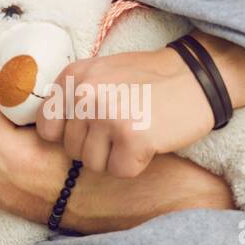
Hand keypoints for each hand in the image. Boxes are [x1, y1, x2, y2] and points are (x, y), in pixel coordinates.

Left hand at [35, 47, 214, 177]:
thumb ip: (74, 97)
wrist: (198, 75)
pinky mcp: (132, 138)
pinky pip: (120, 171)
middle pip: (72, 149)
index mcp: (73, 77)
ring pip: (94, 164)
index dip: (70, 135)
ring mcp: (108, 116)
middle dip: (98, 146)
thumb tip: (47, 136)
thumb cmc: (150, 79)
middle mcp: (85, 95)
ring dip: (116, 156)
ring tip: (138, 131)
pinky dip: (137, 164)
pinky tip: (150, 141)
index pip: (46, 127)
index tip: (92, 129)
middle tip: (125, 126)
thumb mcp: (101, 73)